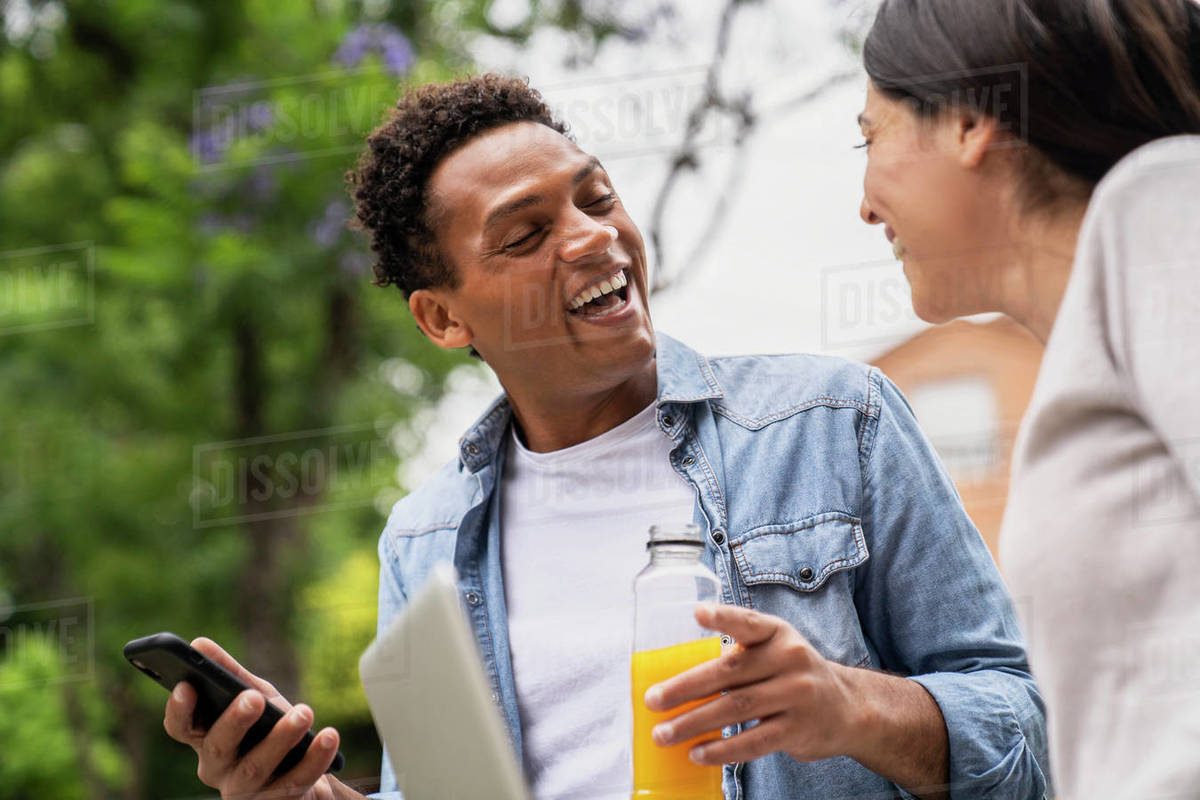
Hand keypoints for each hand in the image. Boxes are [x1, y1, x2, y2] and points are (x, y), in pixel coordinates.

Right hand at [162, 637, 360, 799]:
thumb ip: (229, 674)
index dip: (179, 709)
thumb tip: (199, 644)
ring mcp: (246, 790)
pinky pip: (296, 781)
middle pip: (219, 747)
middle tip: (255, 697)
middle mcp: (218, 768)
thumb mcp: (253, 696)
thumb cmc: (269, 728)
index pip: (181, 727)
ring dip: (281, 738)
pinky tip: (329, 736)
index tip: (186, 685)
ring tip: (304, 712)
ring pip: (257, 768)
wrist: (303, 771)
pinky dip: (314, 758)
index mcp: (206, 739)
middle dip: (235, 721)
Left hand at [642, 603, 865, 766]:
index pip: (748, 622)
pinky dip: (721, 749)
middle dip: (685, 688)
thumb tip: (678, 680)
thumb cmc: (793, 675)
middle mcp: (790, 659)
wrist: (849, 708)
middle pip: (729, 673)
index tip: (697, 613)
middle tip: (652, 700)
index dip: (723, 617)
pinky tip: (697, 753)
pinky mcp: (798, 730)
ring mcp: (797, 695)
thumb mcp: (776, 650)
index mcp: (777, 633)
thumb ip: (740, 655)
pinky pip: (753, 741)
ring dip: (694, 723)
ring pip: (735, 709)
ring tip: (664, 734)